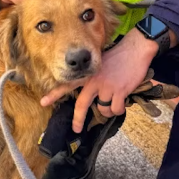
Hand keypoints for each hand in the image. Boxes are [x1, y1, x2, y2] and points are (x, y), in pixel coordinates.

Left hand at [41, 30, 156, 132]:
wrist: (135, 49)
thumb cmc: (118, 56)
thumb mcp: (99, 63)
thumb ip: (93, 77)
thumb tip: (92, 94)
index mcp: (88, 74)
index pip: (67, 85)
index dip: (54, 94)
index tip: (43, 102)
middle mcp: (94, 81)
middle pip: (81, 105)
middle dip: (78, 120)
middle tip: (76, 129)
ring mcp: (106, 87)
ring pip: (103, 110)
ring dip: (108, 111)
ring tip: (114, 102)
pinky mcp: (119, 91)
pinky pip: (116, 109)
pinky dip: (119, 110)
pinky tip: (122, 103)